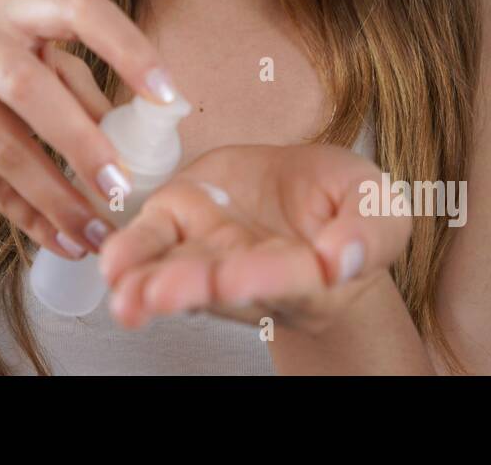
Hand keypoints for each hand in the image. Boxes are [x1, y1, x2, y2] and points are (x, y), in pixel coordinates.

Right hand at [0, 0, 178, 261]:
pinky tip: (61, 239)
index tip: (167, 96)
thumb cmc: (1, 83)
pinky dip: (27, 215)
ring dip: (55, 196)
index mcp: (17, 3)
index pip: (79, 10)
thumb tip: (150, 129)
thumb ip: (87, 94)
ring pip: (1, 144)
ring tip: (96, 233)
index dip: (126, 49)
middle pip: (27, 85)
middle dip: (80, 143)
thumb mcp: (45, 70)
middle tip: (120, 189)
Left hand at [98, 143, 410, 337]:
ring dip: (148, 284)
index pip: (282, 277)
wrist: (305, 196)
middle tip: (161, 293)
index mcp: (304, 273)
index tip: (238, 278)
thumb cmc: (343, 208)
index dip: (260, 278)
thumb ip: (367, 231)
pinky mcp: (178, 218)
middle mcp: (248, 272)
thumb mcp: (377, 206)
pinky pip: (149, 240)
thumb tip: (344, 258)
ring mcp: (208, 249)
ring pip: (176, 271)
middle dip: (189, 288)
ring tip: (128, 295)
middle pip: (218, 285)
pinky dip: (129, 251)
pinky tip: (112, 263)